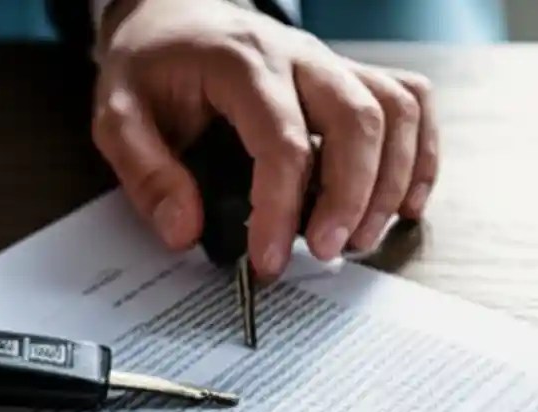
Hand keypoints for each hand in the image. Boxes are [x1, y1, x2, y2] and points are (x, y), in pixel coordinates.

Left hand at [91, 0, 438, 279]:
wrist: (170, 17)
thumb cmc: (151, 67)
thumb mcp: (117, 115)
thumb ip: (147, 175)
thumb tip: (185, 232)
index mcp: (240, 64)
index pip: (281, 140)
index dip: (281, 209)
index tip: (267, 260)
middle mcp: (298, 57)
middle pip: (357, 119)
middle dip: (351, 197)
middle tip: (325, 252)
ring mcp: (331, 64)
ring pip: (395, 109)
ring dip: (392, 181)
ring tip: (360, 238)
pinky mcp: (349, 77)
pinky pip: (410, 102)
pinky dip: (421, 154)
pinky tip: (407, 203)